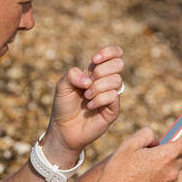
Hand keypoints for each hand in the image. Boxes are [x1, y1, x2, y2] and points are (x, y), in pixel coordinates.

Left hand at [42, 45, 124, 162]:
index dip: (109, 52)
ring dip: (98, 87)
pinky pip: (113, 97)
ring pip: (116, 81)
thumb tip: (89, 80)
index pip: (114, 54)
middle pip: (119, 64)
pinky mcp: (113, 110)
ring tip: (86, 97)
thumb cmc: (63, 106)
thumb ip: (72, 75)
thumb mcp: (62, 86)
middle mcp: (106, 82)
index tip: (94, 60)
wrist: (63, 129)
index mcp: (95, 72)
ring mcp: (111, 96)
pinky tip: (90, 106)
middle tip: (88, 83)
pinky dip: (99, 99)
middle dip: (102, 70)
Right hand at [95, 124, 181, 181]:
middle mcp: (171, 173)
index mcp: (165, 156)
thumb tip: (157, 140)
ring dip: (164, 167)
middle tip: (158, 149)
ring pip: (172, 172)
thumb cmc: (118, 170)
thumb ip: (147, 134)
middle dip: (174, 151)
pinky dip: (158, 181)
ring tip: (142, 169)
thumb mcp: (129, 144)